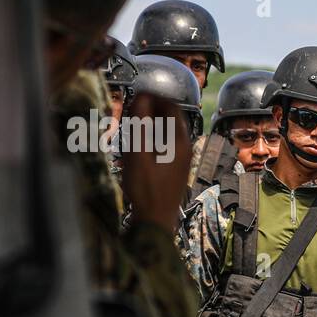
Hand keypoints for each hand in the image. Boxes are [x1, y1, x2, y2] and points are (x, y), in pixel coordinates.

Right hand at [120, 93, 192, 233]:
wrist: (155, 221)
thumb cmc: (145, 188)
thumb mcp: (138, 152)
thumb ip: (140, 123)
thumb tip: (142, 97)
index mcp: (180, 141)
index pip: (171, 106)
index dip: (154, 97)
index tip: (136, 95)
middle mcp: (185, 148)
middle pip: (171, 118)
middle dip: (151, 109)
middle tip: (132, 109)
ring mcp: (182, 159)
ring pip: (168, 132)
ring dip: (151, 123)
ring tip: (131, 124)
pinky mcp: (175, 169)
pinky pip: (166, 144)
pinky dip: (152, 137)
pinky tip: (137, 145)